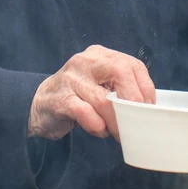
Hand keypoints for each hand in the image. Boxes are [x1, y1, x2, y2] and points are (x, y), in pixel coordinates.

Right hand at [28, 45, 155, 141]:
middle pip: (121, 74)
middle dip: (133, 102)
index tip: (149, 109)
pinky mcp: (60, 99)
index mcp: (101, 55)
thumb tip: (147, 108)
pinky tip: (99, 130)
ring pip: (104, 100)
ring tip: (118, 133)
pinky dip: (97, 125)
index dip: (146, 89)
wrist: (38, 104)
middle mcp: (86, 61)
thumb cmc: (77, 97)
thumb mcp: (100, 85)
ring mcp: (72, 78)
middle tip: (137, 122)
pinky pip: (85, 113)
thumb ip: (120, 89)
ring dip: (116, 121)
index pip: (133, 65)